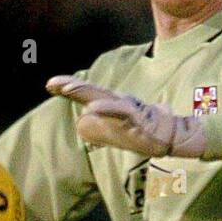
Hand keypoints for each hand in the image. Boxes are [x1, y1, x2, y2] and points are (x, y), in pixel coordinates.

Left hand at [46, 75, 204, 158]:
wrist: (171, 136)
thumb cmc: (145, 131)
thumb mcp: (116, 131)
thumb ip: (98, 128)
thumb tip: (82, 125)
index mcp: (111, 106)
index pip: (87, 94)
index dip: (69, 88)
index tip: (49, 85)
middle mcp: (117, 103)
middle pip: (91, 91)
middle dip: (71, 86)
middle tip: (51, 84)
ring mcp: (127, 110)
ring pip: (102, 98)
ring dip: (84, 93)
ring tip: (66, 89)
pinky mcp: (137, 118)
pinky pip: (119, 112)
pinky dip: (105, 109)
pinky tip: (92, 108)